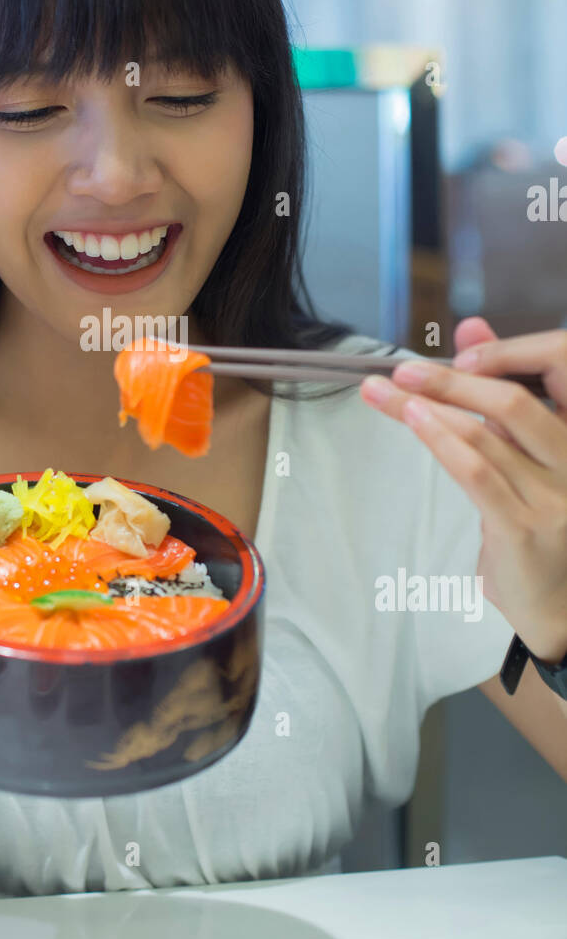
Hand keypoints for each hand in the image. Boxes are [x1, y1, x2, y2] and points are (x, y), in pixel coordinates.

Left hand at [359, 316, 566, 664]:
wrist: (559, 612)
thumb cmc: (537, 531)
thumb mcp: (523, 460)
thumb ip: (499, 402)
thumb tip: (470, 326)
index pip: (537, 386)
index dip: (497, 355)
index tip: (455, 343)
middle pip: (513, 403)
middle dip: (452, 380)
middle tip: (404, 369)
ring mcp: (554, 498)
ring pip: (488, 436)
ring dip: (431, 408)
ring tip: (388, 392)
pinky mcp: (524, 528)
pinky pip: (479, 474)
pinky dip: (442, 442)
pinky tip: (414, 421)